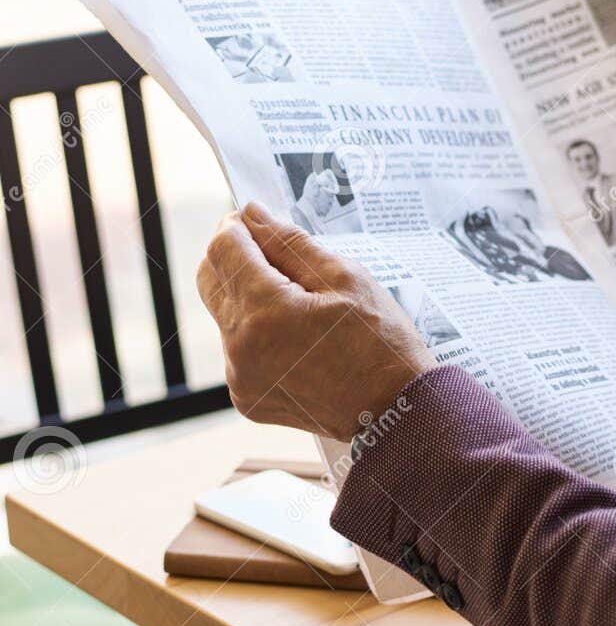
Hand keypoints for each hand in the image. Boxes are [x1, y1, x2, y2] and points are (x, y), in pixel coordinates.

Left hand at [196, 203, 434, 439]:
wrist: (396, 410)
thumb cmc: (380, 342)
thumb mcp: (345, 278)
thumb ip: (290, 243)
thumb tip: (252, 215)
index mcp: (265, 310)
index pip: (223, 249)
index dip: (237, 226)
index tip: (255, 222)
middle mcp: (240, 345)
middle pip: (210, 279)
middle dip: (234, 258)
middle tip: (275, 256)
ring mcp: (240, 375)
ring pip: (224, 314)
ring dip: (248, 297)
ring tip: (299, 306)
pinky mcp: (247, 396)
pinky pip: (237, 350)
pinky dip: (258, 335)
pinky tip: (298, 339)